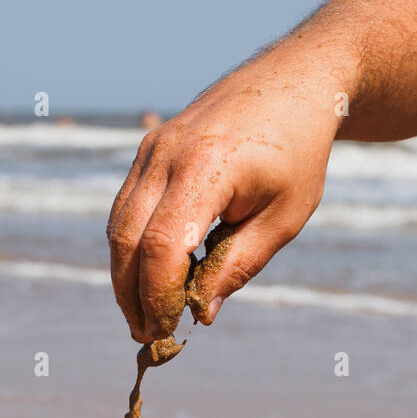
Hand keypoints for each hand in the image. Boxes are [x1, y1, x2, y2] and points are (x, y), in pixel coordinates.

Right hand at [107, 44, 340, 341]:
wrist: (294, 82)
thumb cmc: (298, 153)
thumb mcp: (282, 219)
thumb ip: (238, 266)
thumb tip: (201, 314)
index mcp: (207, 168)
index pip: (161, 246)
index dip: (159, 296)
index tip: (170, 330)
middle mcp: (168, 154)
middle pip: (127, 238)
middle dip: (132, 295)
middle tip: (147, 336)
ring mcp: (153, 147)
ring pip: (118, 224)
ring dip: (125, 276)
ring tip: (144, 316)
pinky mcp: (150, 148)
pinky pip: (127, 207)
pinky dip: (131, 248)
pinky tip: (149, 277)